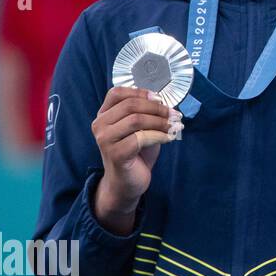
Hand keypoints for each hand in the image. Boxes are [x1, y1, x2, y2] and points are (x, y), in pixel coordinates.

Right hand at [92, 87, 181, 222]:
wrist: (127, 182)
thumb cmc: (135, 153)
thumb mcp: (140, 128)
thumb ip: (145, 113)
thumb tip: (164, 102)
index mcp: (104, 115)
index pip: (117, 93)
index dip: (141, 93)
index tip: (160, 99)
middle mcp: (100, 125)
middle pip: (130, 105)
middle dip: (157, 108)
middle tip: (174, 115)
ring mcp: (105, 140)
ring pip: (136, 120)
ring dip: (160, 122)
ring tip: (174, 126)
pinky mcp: (115, 154)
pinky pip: (141, 138)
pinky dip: (159, 135)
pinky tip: (168, 138)